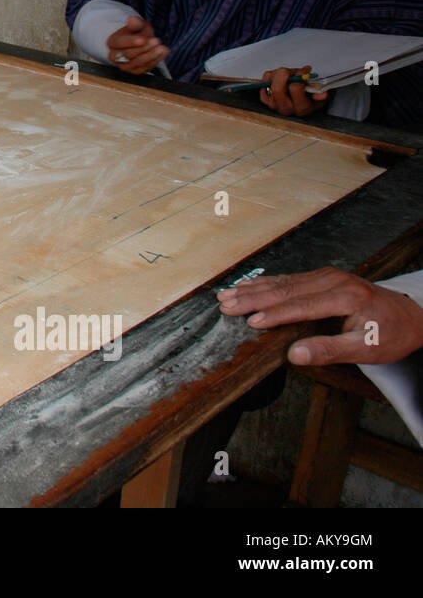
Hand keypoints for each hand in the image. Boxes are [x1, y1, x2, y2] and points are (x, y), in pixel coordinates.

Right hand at [105, 15, 167, 74]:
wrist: (140, 41)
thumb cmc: (137, 32)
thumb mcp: (136, 25)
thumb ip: (135, 23)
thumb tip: (132, 19)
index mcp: (112, 42)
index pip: (120, 43)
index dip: (132, 42)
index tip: (144, 39)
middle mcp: (115, 56)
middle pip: (128, 55)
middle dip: (144, 48)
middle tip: (157, 41)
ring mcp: (124, 65)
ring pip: (136, 63)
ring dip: (151, 56)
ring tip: (162, 48)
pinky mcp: (134, 71)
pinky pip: (144, 69)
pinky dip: (155, 61)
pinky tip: (163, 53)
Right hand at [217, 267, 422, 364]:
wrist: (411, 315)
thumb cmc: (391, 334)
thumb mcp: (366, 350)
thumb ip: (329, 350)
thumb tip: (295, 355)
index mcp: (346, 297)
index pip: (301, 305)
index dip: (274, 315)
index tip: (251, 322)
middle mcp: (335, 280)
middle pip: (287, 289)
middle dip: (254, 298)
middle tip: (226, 304)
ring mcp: (329, 276)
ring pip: (285, 281)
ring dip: (254, 288)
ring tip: (228, 293)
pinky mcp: (325, 277)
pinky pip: (291, 279)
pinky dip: (267, 283)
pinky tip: (250, 286)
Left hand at [259, 64, 326, 116]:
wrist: (305, 100)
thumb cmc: (313, 96)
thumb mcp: (323, 94)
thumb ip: (322, 93)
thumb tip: (322, 95)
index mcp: (302, 108)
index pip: (295, 89)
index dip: (300, 75)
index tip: (305, 70)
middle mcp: (286, 109)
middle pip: (277, 89)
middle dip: (284, 74)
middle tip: (293, 70)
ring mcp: (274, 105)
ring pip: (269, 85)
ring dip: (277, 74)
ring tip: (288, 73)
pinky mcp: (265, 100)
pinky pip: (262, 84)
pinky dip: (269, 76)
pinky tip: (278, 76)